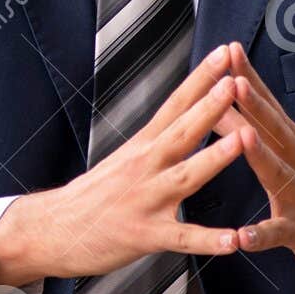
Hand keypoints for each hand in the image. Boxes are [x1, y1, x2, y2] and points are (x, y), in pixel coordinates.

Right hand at [0, 44, 257, 283]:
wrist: (52, 229)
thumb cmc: (92, 195)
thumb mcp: (123, 157)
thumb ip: (156, 140)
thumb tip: (185, 115)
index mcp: (142, 146)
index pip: (175, 105)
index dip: (200, 79)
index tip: (223, 53)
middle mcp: (144, 166)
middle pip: (182, 131)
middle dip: (210, 105)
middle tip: (235, 79)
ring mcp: (145, 199)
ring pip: (186, 176)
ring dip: (215, 157)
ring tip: (243, 140)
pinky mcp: (144, 234)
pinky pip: (182, 238)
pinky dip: (208, 239)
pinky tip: (233, 240)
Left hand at [225, 42, 294, 277]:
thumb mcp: (284, 150)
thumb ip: (250, 124)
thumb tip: (216, 95)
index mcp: (288, 141)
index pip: (266, 103)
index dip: (248, 77)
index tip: (229, 49)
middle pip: (273, 128)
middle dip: (253, 103)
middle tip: (232, 79)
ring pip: (277, 172)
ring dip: (260, 155)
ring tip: (242, 136)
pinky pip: (277, 234)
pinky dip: (260, 235)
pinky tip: (241, 237)